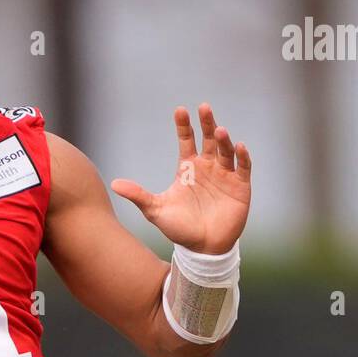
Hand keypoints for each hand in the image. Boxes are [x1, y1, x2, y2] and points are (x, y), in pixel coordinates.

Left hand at [109, 103, 250, 254]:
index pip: (186, 140)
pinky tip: (239, 146)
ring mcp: (225, 176)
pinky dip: (243, 157)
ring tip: (219, 130)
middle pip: (208, 139)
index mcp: (187, 168)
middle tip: (204, 107)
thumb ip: (138, 195)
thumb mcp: (155, 210)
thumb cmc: (178, 228)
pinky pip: (243, 167)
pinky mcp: (240, 187)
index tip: (180, 110)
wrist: (202, 249)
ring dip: (223, 139)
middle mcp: (207, 167)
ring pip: (226, 150)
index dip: (184, 126)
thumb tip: (114, 183)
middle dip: (207, 123)